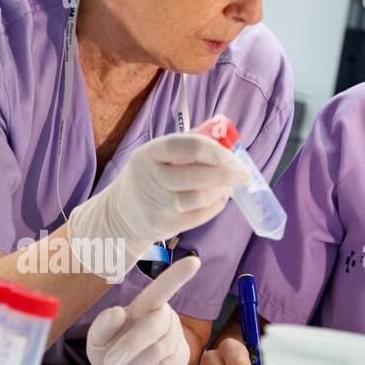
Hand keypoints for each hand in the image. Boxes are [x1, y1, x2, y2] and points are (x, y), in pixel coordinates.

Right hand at [67, 131, 247, 281]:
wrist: (122, 212)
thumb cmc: (151, 176)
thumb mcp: (159, 155)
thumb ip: (188, 145)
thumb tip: (227, 139)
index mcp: (149, 153)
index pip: (184, 146)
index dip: (212, 149)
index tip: (229, 155)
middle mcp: (149, 178)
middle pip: (195, 176)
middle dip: (226, 174)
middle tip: (243, 173)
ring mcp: (155, 205)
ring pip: (199, 198)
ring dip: (220, 191)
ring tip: (228, 186)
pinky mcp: (163, 225)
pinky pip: (199, 216)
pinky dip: (215, 206)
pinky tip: (218, 198)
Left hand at [87, 255, 200, 364]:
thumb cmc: (109, 347)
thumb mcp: (97, 338)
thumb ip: (103, 325)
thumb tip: (117, 312)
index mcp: (145, 304)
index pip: (163, 288)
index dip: (178, 276)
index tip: (194, 261)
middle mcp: (165, 316)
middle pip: (155, 326)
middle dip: (131, 346)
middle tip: (110, 362)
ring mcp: (176, 337)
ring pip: (158, 351)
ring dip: (134, 363)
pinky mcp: (181, 359)